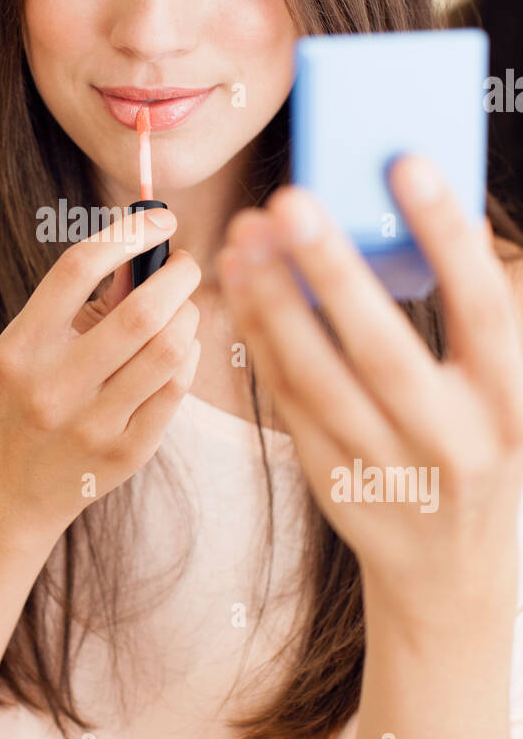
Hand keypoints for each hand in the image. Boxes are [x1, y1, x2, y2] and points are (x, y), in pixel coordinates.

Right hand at [0, 206, 201, 541]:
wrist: (6, 494)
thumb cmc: (21, 401)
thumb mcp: (31, 346)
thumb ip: (84, 300)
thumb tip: (145, 244)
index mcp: (21, 346)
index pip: (76, 267)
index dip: (128, 233)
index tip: (161, 218)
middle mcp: (52, 385)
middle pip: (140, 312)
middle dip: (179, 274)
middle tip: (186, 263)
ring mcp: (90, 424)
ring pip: (168, 350)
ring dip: (188, 315)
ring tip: (182, 308)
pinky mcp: (125, 453)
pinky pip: (176, 389)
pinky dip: (188, 355)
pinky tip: (180, 346)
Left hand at [216, 154, 522, 630]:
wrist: (451, 573)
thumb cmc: (475, 448)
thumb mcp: (497, 390)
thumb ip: (469, 321)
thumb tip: (412, 217)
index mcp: (507, 401)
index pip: (480, 309)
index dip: (445, 235)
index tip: (405, 165)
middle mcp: (451, 439)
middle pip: (381, 349)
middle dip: (331, 271)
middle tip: (288, 199)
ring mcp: (385, 469)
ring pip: (316, 380)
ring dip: (273, 304)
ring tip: (245, 238)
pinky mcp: (331, 480)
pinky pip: (287, 403)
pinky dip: (261, 342)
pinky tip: (242, 288)